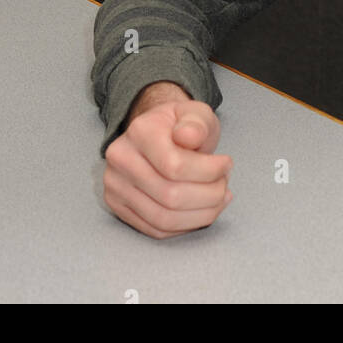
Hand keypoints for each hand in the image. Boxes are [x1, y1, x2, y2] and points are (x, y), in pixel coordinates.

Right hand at [103, 86, 231, 238]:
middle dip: (208, 195)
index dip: (209, 171)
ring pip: (163, 218)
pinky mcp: (118, 207)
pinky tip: (202, 211)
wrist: (156, 134)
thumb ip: (197, 122)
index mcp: (140, 132)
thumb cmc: (180, 125)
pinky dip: (185, 225)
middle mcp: (121, 160)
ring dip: (200, 215)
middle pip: (170, 196)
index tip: (227, 165)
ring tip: (218, 199)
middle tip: (224, 184)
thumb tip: (189, 134)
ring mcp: (115, 186)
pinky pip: (156, 229)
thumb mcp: (195, 113)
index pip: (175, 165)